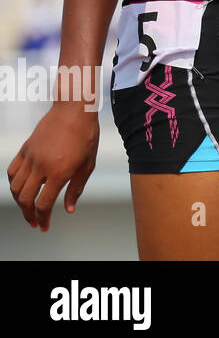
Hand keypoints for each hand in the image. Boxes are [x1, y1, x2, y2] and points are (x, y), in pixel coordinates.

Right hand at [7, 104, 98, 230]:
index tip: (44, 226)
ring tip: (28, 208)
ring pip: (15, 187)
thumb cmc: (86, 135)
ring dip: (20, 202)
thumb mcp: (88, 164)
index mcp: (59, 172)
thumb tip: (68, 209)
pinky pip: (12, 171)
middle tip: (34, 222)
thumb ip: (76, 188)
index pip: (43, 204)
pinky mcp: (25, 149)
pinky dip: (13, 184)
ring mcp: (30, 157)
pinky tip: (21, 188)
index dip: (42, 219)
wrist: (74, 110)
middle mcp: (41, 166)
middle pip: (25, 200)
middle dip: (28, 215)